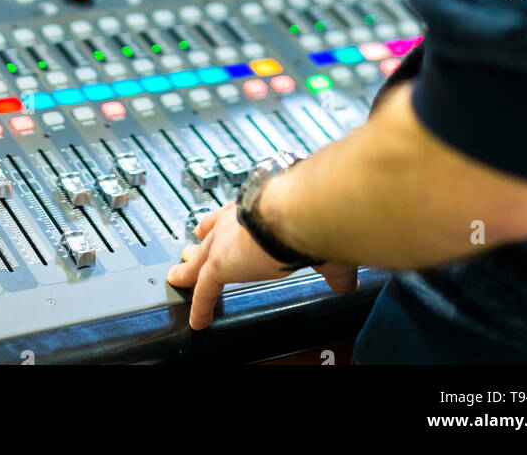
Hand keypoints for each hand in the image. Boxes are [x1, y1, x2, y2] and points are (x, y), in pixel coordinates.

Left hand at [166, 203, 360, 329]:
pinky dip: (200, 305)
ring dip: (190, 270)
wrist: (299, 209)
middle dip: (201, 243)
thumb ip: (332, 264)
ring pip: (201, 259)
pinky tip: (197, 319)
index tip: (216, 225)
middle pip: (211, 233)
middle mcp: (239, 218)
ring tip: (179, 278)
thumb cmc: (313, 214)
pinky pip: (203, 289)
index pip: (237, 216)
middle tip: (189, 250)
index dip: (225, 223)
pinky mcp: (220, 263)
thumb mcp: (322, 241)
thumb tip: (347, 281)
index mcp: (261, 207)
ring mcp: (226, 240)